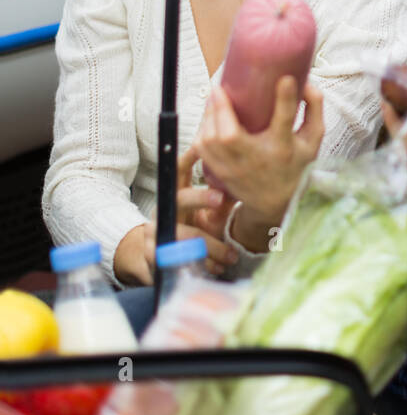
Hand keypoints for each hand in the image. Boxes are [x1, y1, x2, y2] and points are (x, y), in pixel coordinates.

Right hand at [113, 147, 239, 285]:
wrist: (164, 265)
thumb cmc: (195, 233)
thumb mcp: (210, 214)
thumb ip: (223, 198)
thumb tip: (245, 177)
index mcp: (175, 194)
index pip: (179, 170)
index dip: (190, 156)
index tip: (204, 146)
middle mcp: (162, 209)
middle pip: (180, 198)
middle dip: (201, 197)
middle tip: (222, 199)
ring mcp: (155, 232)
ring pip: (185, 236)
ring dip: (212, 246)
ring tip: (231, 256)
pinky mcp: (153, 256)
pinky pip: (181, 260)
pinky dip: (203, 264)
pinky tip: (217, 268)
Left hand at [192, 77, 324, 236]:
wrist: (276, 202)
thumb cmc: (295, 163)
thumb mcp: (313, 139)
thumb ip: (314, 108)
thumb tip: (305, 82)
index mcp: (283, 148)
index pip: (285, 121)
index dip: (285, 99)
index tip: (284, 78)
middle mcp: (258, 159)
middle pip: (231, 135)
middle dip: (221, 108)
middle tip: (219, 88)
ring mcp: (236, 169)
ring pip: (210, 141)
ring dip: (208, 117)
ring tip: (213, 100)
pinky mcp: (221, 173)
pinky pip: (202, 150)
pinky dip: (202, 131)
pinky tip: (207, 120)